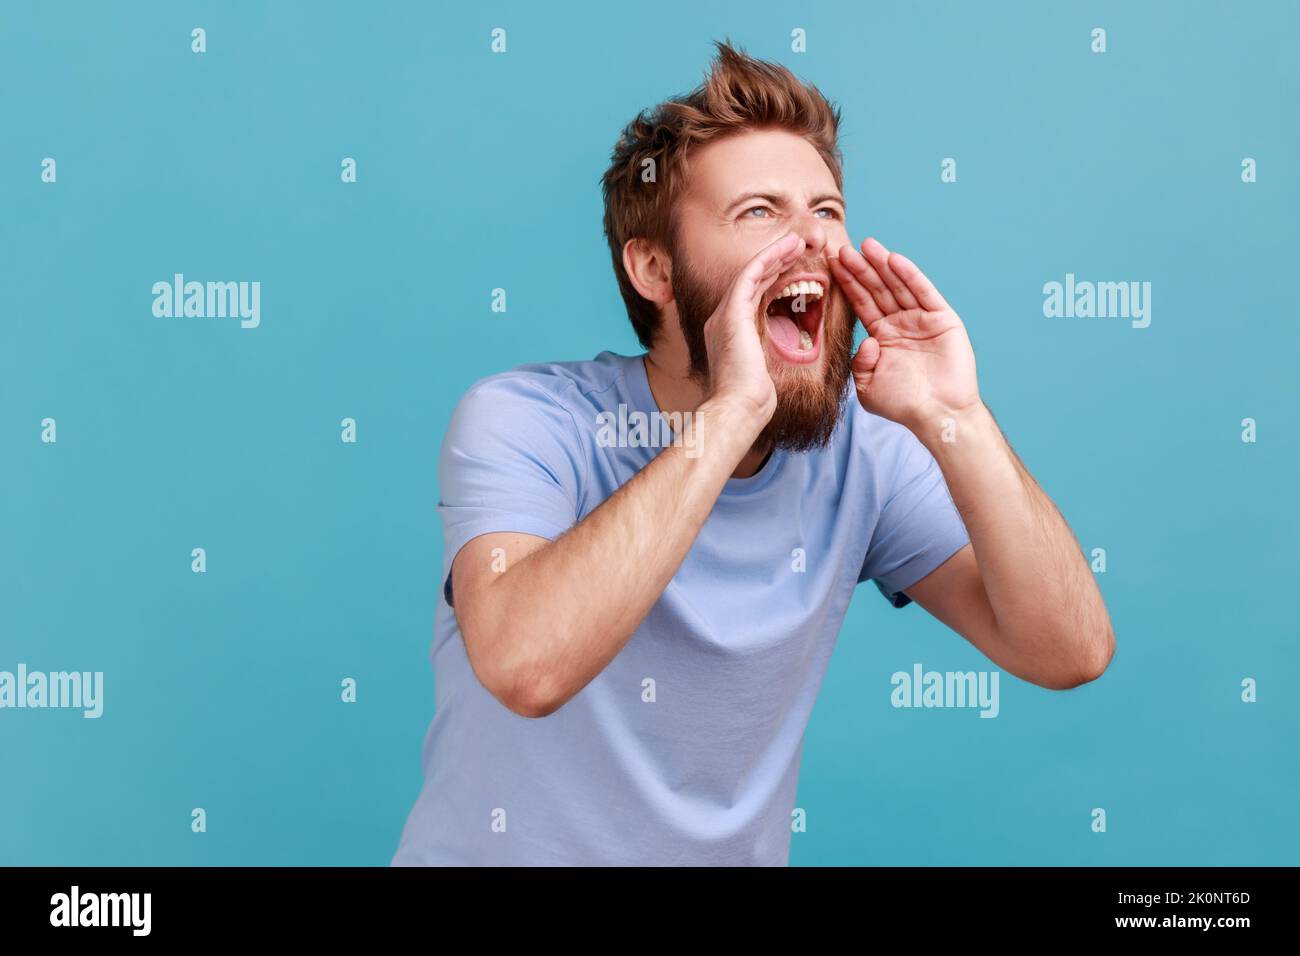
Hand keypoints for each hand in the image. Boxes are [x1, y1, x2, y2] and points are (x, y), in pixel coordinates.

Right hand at [702, 231, 804, 424]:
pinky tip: (788, 248)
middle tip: (796, 248)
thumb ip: (766, 356)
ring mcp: (724, 313)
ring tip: (796, 243)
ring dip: (775, 254)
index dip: (772, 278)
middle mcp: (721, 319)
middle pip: (751, 280)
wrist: (739, 407)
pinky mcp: (732, 311)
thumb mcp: (761, 372)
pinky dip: (770, 258)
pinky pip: (752, 274)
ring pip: (752, 272)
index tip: (792, 268)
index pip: (751, 296)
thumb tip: (782, 354)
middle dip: (774, 262)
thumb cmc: (753, 400)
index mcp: (727, 333)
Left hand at [830, 237, 980, 432]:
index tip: (831, 264)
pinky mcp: (942, 319)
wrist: (937, 414)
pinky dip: (909, 275)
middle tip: (843, 248)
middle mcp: (901, 323)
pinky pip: (923, 292)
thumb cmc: (903, 404)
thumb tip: (867, 341)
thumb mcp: (867, 386)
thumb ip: (858, 363)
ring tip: (866, 246)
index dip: (848, 283)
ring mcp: (922, 319)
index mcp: (882, 336)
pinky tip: (894, 260)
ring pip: (898, 286)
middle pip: (877, 289)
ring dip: (882, 265)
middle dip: (861, 269)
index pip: (862, 303)